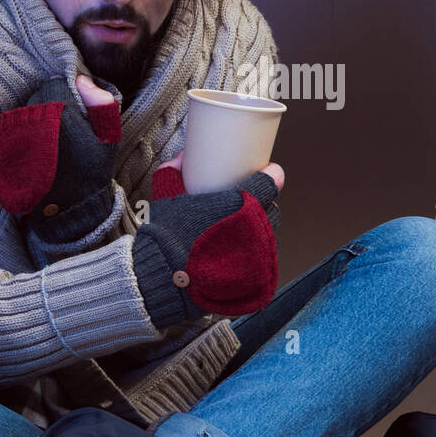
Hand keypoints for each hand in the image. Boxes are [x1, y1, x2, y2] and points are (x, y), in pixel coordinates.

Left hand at [0, 74, 122, 242]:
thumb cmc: (91, 171)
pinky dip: (22, 135)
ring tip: (50, 142)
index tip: (74, 111)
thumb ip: (101, 104)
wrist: (65, 209)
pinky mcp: (3, 149)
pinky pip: (11, 130)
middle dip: (50, 106)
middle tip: (63, 128)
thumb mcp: (109, 137)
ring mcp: (15, 134)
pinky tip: (37, 151)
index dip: (67, 95)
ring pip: (24, 113)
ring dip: (35, 121)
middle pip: (38, 97)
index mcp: (60, 110)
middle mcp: (32, 119)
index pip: (56, 85)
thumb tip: (81, 80)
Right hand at [131, 167, 281, 327]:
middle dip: (261, 206)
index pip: (270, 184)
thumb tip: (179, 157)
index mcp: (241, 204)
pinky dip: (255, 255)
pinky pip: (264, 260)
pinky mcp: (257, 275)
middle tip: (243, 207)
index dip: (270, 176)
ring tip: (239, 231)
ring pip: (269, 235)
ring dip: (259, 230)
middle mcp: (256, 227)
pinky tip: (237, 253)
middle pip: (270, 210)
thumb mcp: (166, 200)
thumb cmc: (167, 237)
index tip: (268, 172)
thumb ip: (171, 173)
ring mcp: (259, 254)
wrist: (165, 279)